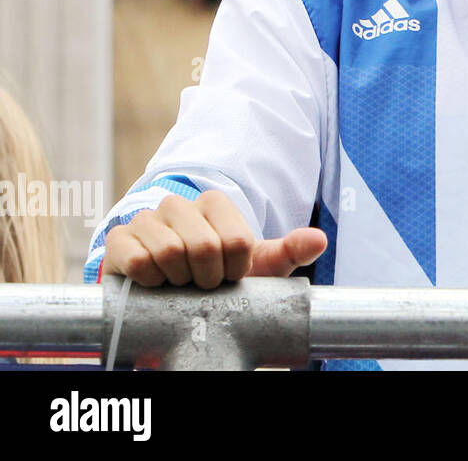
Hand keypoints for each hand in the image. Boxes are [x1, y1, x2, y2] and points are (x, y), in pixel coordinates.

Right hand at [102, 191, 327, 288]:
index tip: (229, 276)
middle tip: (203, 284)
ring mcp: (147, 220)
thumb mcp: (256, 266)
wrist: (167, 292)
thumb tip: (319, 240)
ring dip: (179, 281)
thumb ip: (289, 251)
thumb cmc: (216, 275)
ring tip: (179, 284)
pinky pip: (139, 261)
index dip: (235, 270)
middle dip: (208, 278)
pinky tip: (154, 284)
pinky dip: (150, 281)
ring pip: (172, 252)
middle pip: (205, 247)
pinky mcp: (119, 241)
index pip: (237, 241)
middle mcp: (179, 205)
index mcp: (216, 204)